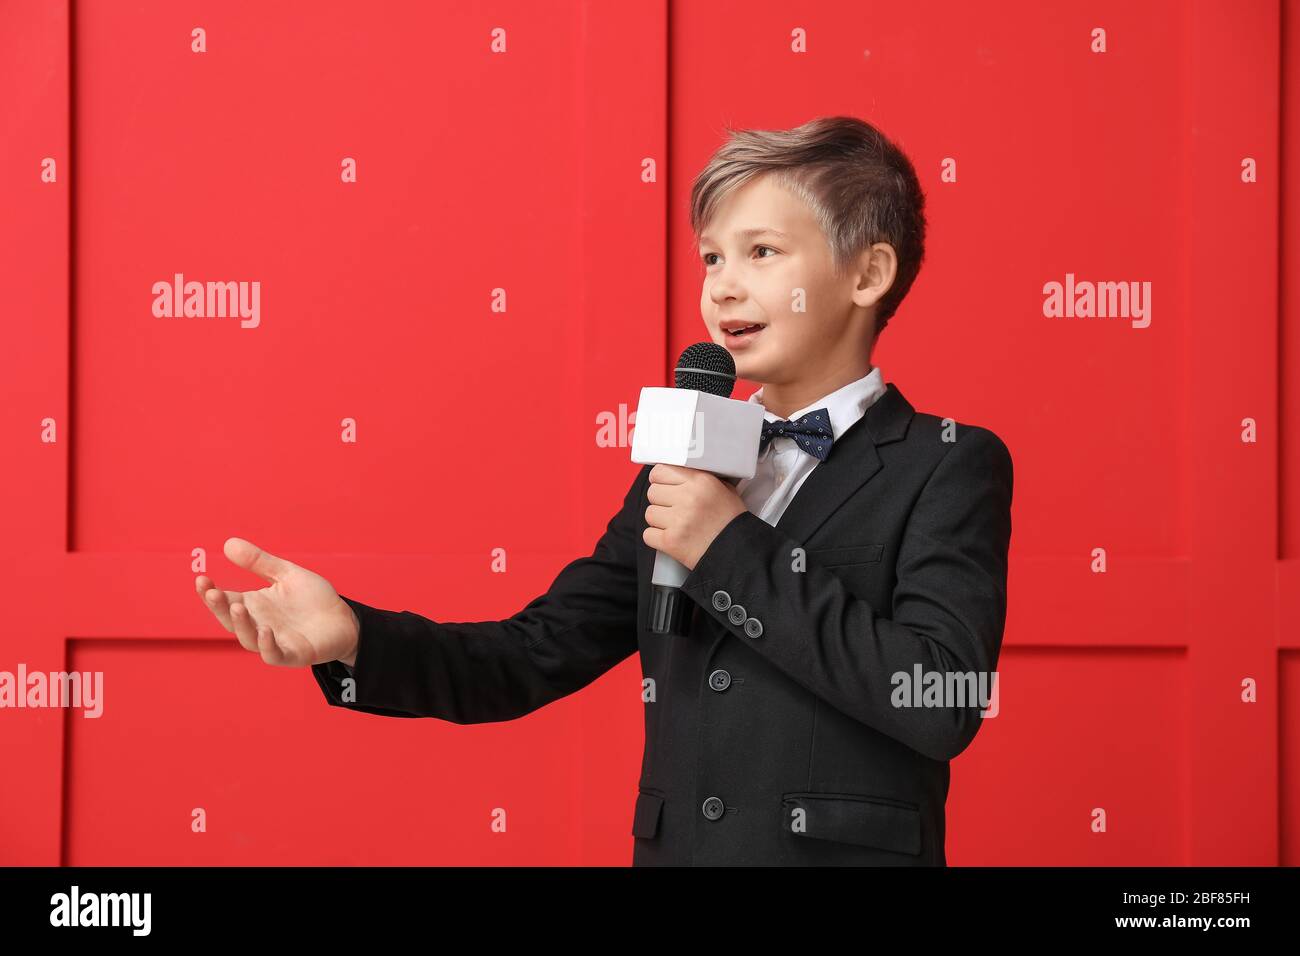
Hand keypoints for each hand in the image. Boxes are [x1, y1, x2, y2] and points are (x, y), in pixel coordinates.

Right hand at [194, 537, 360, 667]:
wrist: (343, 619)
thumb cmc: (312, 599)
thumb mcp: (286, 574)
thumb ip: (259, 562)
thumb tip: (228, 543)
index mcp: (254, 605)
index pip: (225, 600)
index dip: (210, 592)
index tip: (201, 579)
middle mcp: (258, 624)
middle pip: (231, 620)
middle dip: (219, 608)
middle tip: (212, 592)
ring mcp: (274, 642)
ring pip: (249, 639)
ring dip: (241, 625)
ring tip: (238, 607)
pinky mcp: (293, 654)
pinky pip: (275, 654)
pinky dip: (267, 645)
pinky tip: (266, 630)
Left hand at [642, 464, 747, 570]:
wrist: (736, 552)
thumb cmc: (731, 522)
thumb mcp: (724, 490)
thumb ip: (701, 478)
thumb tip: (678, 472)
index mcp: (700, 481)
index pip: (660, 471)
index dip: (660, 480)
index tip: (665, 486)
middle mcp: (688, 498)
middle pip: (653, 492)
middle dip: (661, 501)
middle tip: (674, 509)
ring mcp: (678, 520)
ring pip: (649, 513)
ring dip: (659, 520)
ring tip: (675, 525)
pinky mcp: (670, 541)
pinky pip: (648, 534)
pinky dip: (657, 538)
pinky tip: (672, 537)